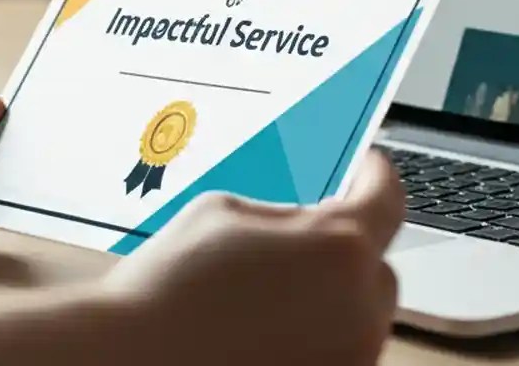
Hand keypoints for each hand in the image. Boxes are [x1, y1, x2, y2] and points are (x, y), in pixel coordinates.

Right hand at [103, 152, 402, 365]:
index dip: (374, 176)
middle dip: (342, 250)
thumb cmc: (167, 290)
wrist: (132, 358)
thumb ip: (282, 214)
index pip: (386, 197)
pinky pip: (335, 350)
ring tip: (265, 294)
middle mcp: (359, 309)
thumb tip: (304, 224)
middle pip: (375, 265)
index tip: (366, 170)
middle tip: (294, 243)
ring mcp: (348, 358)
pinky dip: (312, 336)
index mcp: (339, 249)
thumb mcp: (225, 213)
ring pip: (357, 314)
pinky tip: (263, 329)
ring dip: (328, 298)